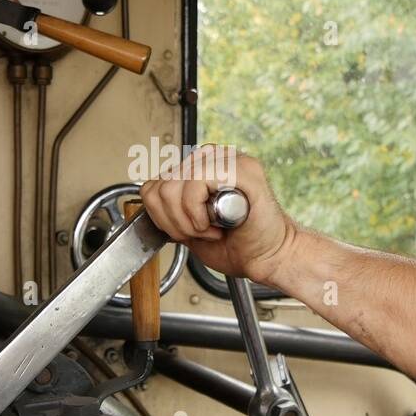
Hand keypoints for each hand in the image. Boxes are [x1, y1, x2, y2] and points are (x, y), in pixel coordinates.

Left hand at [140, 146, 298, 284]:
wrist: (268, 259)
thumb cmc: (236, 245)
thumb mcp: (187, 227)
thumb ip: (168, 208)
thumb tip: (147, 195)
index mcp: (198, 168)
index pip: (152, 185)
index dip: (161, 217)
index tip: (185, 232)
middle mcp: (211, 157)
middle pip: (159, 187)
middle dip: (174, 223)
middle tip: (200, 233)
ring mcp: (227, 158)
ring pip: (173, 185)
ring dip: (188, 221)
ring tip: (211, 229)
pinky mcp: (241, 168)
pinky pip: (195, 183)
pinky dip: (199, 214)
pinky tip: (218, 224)